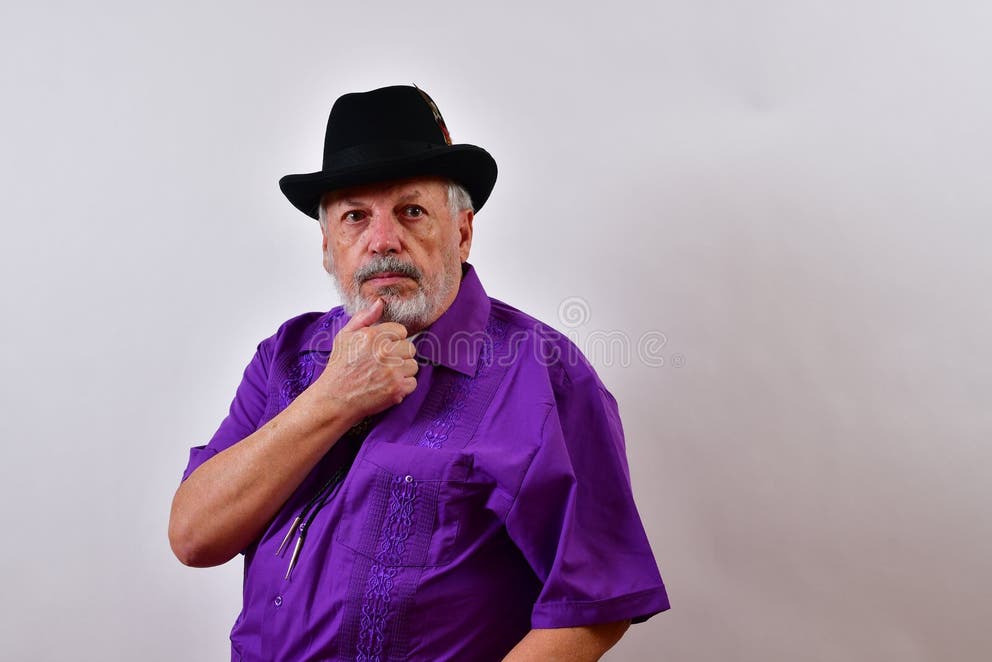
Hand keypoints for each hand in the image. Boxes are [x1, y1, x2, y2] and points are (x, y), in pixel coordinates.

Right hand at [313, 298, 418, 422]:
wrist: (335, 399)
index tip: (382, 349)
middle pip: (410, 348)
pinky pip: (413, 383)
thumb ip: (364, 317)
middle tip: (384, 364)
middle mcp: (384, 352)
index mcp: (373, 336)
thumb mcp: (344, 336)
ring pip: (413, 365)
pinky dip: (403, 387)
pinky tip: (388, 386)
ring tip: (385, 375)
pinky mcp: (397, 388)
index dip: (392, 340)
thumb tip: (380, 302)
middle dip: (399, 355)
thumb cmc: (339, 367)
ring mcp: (392, 371)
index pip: (401, 331)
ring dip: (402, 371)